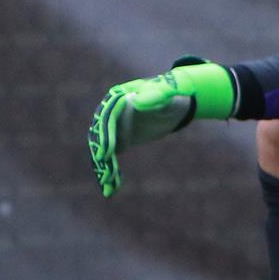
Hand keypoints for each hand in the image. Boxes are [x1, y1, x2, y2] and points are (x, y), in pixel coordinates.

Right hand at [88, 58, 235, 197]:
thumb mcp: (168, 91)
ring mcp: (114, 127)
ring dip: (103, 168)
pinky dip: (110, 171)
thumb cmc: (173, 91)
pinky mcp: (121, 139)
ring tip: (108, 187)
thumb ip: (156, 94)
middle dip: (101, 155)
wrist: (178, 100)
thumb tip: (135, 101)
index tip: (105, 153)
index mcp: (118, 97)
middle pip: (100, 135)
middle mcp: (110, 112)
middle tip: (105, 173)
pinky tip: (112, 188)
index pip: (107, 117)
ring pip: (103, 149)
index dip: (105, 135)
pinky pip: (111, 156)